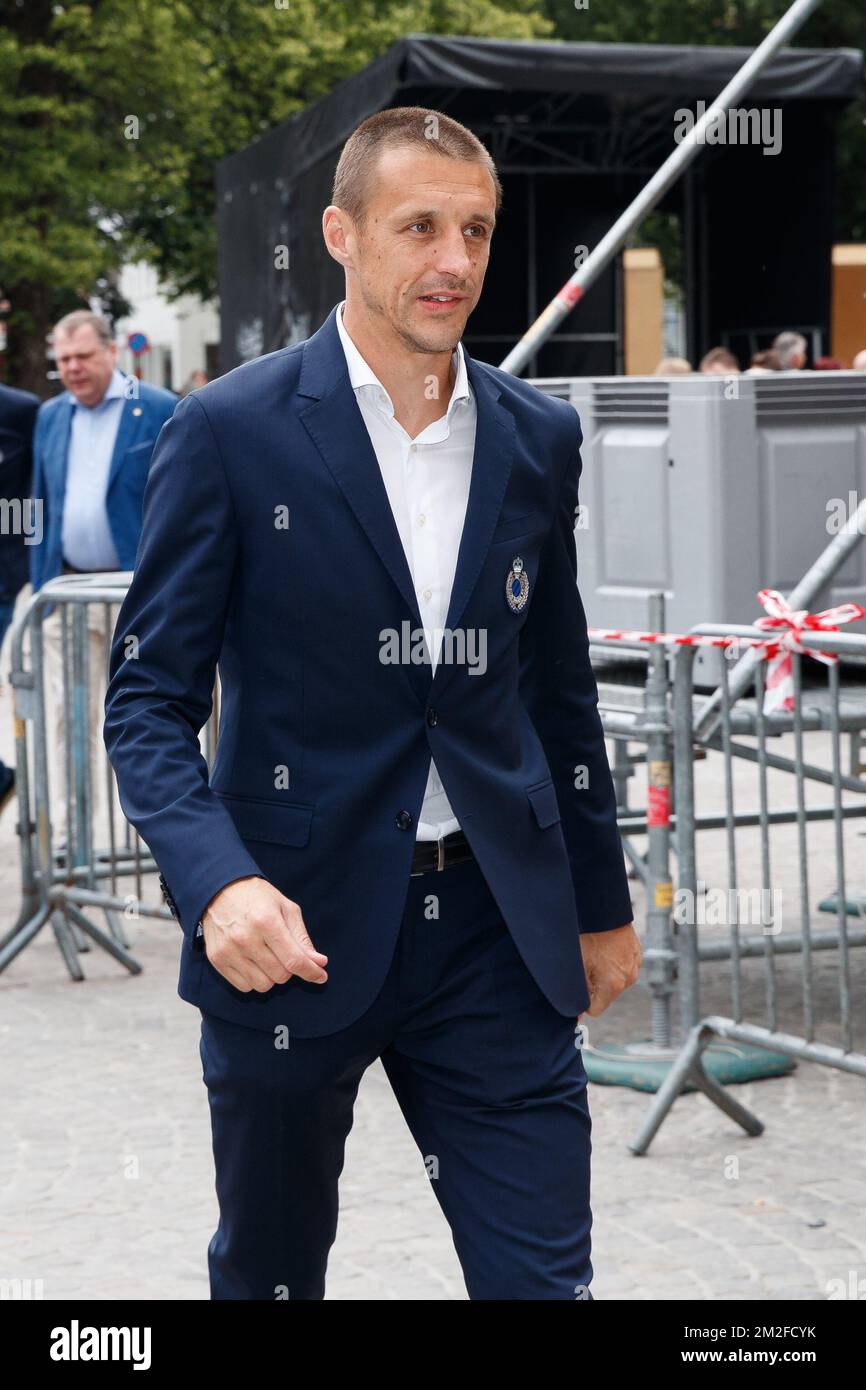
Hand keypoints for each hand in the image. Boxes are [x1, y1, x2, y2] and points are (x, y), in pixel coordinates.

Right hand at [201, 875, 327, 992]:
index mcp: (266, 921)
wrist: (219, 890)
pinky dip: (254, 979)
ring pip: (263, 985)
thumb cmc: (258, 898)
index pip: (294, 960)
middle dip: (289, 969)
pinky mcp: (217, 959)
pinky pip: (244, 986)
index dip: (311, 972)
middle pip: (280, 975)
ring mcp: (229, 950)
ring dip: (271, 977)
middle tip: (285, 954)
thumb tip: (319, 963)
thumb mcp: (286, 908)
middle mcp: (245, 938)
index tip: (321, 976)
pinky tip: (253, 962)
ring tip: (268, 958)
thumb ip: (302, 938)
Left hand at [579, 922, 641, 1016]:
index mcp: (613, 985)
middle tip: (585, 965)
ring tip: (596, 954)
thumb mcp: (577, 966)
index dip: (583, 1001)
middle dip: (595, 986)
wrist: (603, 911)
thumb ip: (576, 992)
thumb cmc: (588, 936)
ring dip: (605, 974)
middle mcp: (628, 979)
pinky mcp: (637, 954)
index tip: (578, 987)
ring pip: (615, 981)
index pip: (595, 1009)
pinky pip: (624, 967)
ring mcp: (635, 966)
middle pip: (606, 995)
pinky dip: (614, 962)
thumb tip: (576, 1015)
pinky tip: (606, 949)